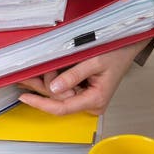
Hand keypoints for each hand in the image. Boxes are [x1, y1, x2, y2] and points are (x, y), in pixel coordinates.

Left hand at [17, 39, 150, 116]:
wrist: (127, 45)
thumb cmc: (116, 52)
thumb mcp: (94, 61)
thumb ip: (74, 75)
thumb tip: (54, 88)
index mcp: (95, 100)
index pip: (62, 108)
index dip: (41, 104)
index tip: (25, 97)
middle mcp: (89, 103)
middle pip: (57, 101)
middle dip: (42, 87)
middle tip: (28, 74)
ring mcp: (85, 98)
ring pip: (57, 95)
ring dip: (45, 82)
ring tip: (35, 69)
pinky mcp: (82, 91)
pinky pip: (62, 88)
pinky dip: (51, 79)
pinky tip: (41, 72)